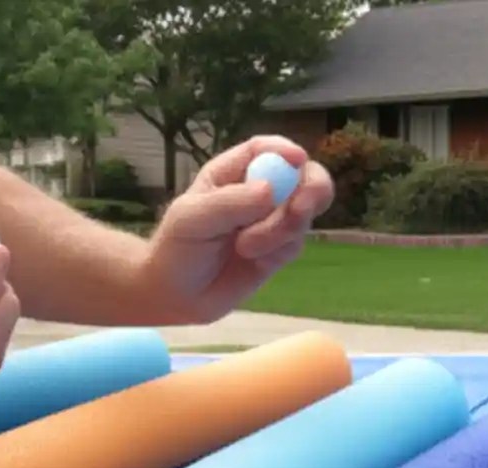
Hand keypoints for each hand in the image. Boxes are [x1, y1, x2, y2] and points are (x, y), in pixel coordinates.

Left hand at [142, 136, 334, 323]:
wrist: (178, 297)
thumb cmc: (177, 249)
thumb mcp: (193, 220)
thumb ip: (231, 203)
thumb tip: (271, 190)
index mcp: (231, 172)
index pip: (265, 149)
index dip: (285, 151)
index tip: (298, 161)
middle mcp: (258, 190)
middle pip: (302, 174)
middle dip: (310, 188)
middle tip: (300, 210)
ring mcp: (272, 219)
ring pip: (303, 212)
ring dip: (281, 231)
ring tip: (245, 249)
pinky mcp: (280, 248)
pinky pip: (297, 242)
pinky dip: (279, 251)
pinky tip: (254, 261)